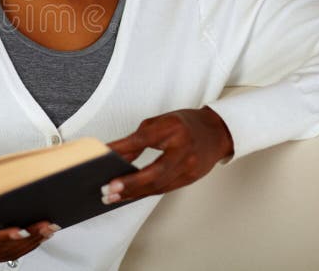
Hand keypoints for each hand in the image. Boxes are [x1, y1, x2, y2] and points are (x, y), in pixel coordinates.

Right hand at [0, 201, 57, 268]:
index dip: (2, 237)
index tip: (20, 231)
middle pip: (3, 250)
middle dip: (27, 238)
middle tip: (45, 226)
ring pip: (10, 254)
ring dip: (31, 242)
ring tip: (48, 229)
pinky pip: (8, 254)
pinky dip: (25, 245)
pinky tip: (38, 236)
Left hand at [104, 106, 233, 203]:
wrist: (217, 131)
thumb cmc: (185, 124)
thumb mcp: (160, 122)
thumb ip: (137, 138)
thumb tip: (115, 154)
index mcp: (173, 128)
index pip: (142, 140)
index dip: (121, 150)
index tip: (101, 157)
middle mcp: (183, 150)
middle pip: (154, 172)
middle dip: (130, 183)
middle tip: (108, 189)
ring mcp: (189, 167)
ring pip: (159, 186)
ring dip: (134, 193)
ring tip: (112, 196)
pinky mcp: (190, 179)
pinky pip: (164, 189)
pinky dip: (145, 193)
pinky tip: (129, 195)